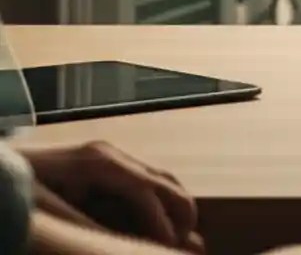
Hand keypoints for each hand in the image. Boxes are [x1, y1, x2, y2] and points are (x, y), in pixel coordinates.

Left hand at [20, 141, 200, 252]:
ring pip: (160, 180)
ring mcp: (108, 158)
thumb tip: (126, 247)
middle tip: (183, 244)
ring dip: (173, 208)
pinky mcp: (102, 167)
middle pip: (164, 180)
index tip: (170, 248)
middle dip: (181, 213)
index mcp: (99, 163)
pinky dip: (157, 205)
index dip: (163, 223)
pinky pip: (143, 183)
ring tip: (175, 238)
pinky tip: (153, 226)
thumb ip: (88, 229)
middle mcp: (110, 155)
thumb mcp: (50, 214)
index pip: (148, 192)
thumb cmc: (16, 191)